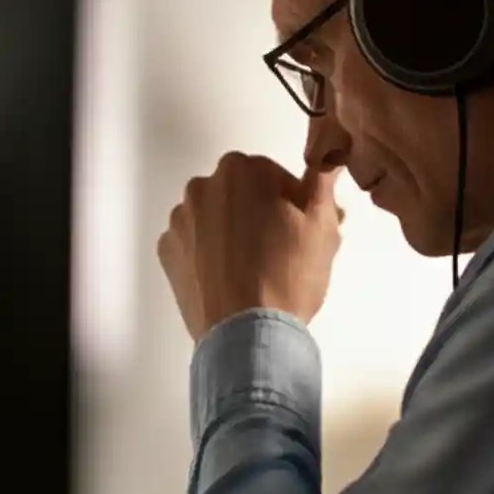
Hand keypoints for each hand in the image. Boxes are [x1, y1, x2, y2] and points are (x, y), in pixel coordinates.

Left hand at [157, 152, 341, 340]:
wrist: (248, 334)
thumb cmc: (287, 278)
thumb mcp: (321, 225)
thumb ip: (321, 182)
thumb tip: (325, 159)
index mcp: (242, 170)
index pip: (274, 175)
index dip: (294, 201)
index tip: (302, 225)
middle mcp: (203, 187)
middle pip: (240, 193)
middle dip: (260, 212)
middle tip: (282, 248)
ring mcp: (181, 220)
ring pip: (215, 216)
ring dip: (233, 230)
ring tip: (255, 266)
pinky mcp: (168, 251)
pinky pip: (194, 243)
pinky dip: (209, 253)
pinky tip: (230, 275)